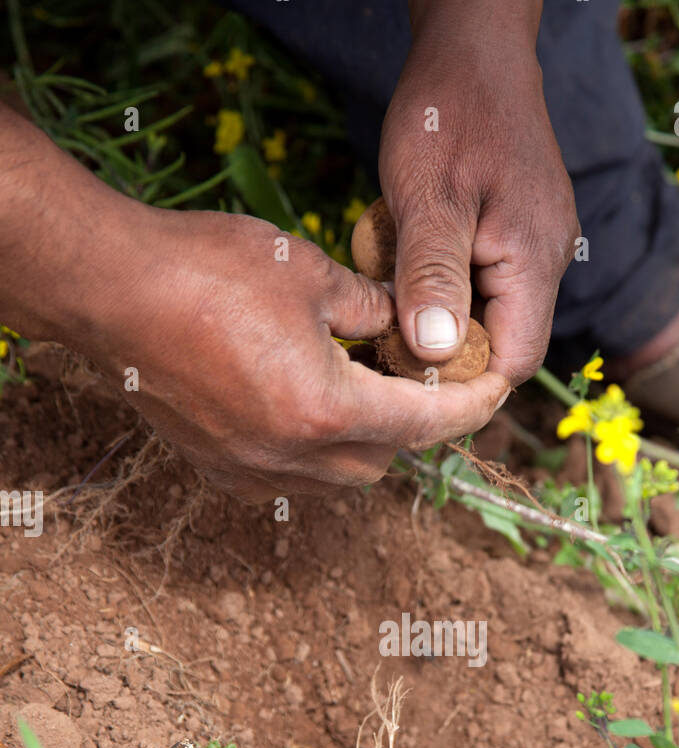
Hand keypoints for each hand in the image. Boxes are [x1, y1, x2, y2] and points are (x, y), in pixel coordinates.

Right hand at [0, 108, 507, 501]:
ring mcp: (251, 470)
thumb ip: (372, 310)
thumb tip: (405, 328)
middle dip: (411, 421)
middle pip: (386, 458)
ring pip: (340, 476)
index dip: (471, 405)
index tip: (497, 389)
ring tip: (357, 382)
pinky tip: (305, 404)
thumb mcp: (311, 271)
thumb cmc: (207, 270)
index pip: (425, 423)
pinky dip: (315, 451)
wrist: (112, 291)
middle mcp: (292, 458)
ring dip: (363, 439)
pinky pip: (291, 477)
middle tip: (415, 371)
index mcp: (326, 411)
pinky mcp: (220, 469)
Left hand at [379, 5, 577, 386]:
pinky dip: (444, 275)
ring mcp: (537, 246)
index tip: (408, 378)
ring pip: (488, 311)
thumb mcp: (426, 197)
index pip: (513, 362)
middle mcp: (550, 262)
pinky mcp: (519, 231)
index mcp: (536, 262)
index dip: (465, 384)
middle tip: (387, 315)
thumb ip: (432, 278)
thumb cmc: (446, 113)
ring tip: (397, 264)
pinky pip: (483, 277)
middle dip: (444, 341)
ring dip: (439, 304)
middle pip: (500, 341)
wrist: (474, 47)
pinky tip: (413, 245)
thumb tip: (436, 355)